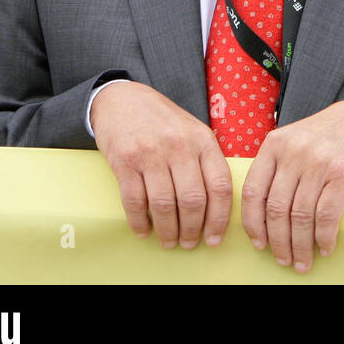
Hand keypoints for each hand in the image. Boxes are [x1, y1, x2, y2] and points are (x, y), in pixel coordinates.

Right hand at [91, 81, 232, 249]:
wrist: (123, 100)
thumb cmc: (163, 121)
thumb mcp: (193, 131)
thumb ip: (206, 160)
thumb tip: (218, 205)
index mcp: (203, 140)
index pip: (220, 185)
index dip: (220, 218)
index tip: (214, 237)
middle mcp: (179, 146)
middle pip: (193, 200)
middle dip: (193, 229)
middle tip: (189, 243)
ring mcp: (151, 153)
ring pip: (164, 205)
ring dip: (168, 230)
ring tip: (169, 241)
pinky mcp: (124, 161)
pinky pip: (134, 201)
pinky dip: (140, 222)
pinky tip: (144, 230)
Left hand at [241, 95, 343, 271]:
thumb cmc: (334, 131)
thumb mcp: (297, 137)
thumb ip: (279, 164)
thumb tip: (265, 210)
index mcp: (276, 144)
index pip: (254, 191)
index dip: (253, 223)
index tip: (258, 243)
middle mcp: (294, 152)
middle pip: (277, 209)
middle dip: (278, 242)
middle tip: (284, 259)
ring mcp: (319, 162)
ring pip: (301, 216)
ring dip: (301, 246)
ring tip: (304, 261)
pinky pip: (327, 215)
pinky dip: (324, 237)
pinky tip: (326, 247)